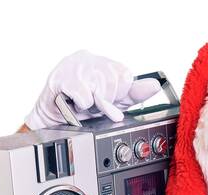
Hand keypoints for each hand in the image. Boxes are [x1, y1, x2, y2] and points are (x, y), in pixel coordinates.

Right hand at [25, 50, 162, 128]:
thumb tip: (154, 85)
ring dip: (92, 104)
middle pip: (114, 79)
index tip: (108, 102)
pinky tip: (72, 104)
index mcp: (101, 63)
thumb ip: (134, 93)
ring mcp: (72, 65)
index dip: (119, 94)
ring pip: (100, 86)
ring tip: (82, 105)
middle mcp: (88, 58)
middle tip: (93, 106)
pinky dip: (81, 105)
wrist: (53, 123)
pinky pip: (84, 95)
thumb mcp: (114, 103)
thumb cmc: (81, 110)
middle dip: (106, 100)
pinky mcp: (60, 77)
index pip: (125, 73)